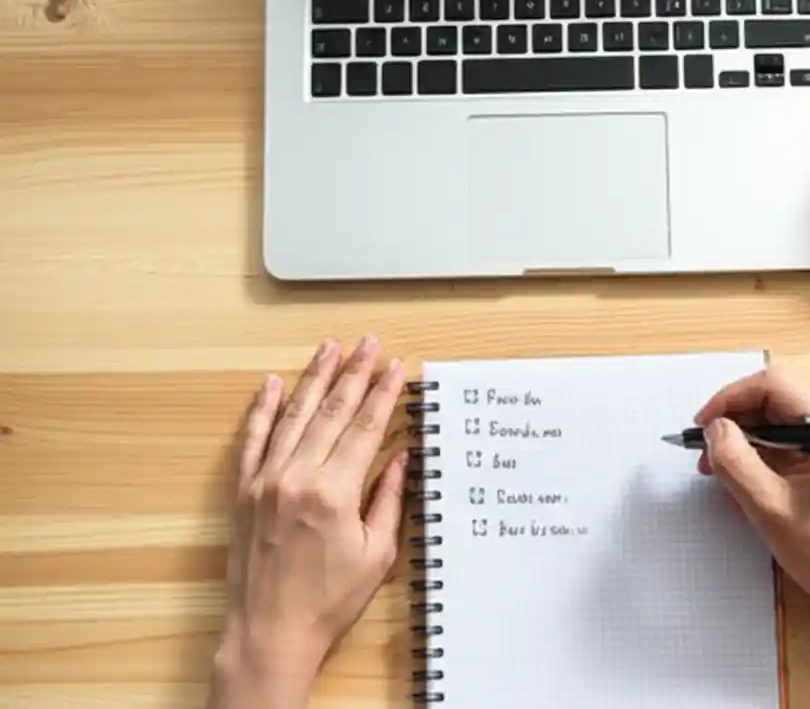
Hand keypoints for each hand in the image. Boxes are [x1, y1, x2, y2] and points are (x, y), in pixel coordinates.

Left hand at [209, 337, 406, 708]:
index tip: (396, 367)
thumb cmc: (328, 601)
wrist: (270, 631)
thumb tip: (401, 458)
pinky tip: (273, 384)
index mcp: (335, 493)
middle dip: (354, 373)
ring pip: (294, 416)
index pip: (366, 428)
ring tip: (329, 349)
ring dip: (314, 379)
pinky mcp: (244, 492)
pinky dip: (262, 410)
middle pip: (332, 412)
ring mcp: (266, 481)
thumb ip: (389, 499)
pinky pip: (253, 440)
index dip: (384, 394)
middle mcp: (297, 478)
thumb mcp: (377, 553)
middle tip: (368, 344)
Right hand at [695, 369, 809, 616]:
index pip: (774, 385)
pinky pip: (790, 441)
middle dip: (735, 419)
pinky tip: (739, 474)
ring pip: (780, 419)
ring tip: (716, 466)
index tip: (702, 427)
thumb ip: (736, 461)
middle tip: (705, 451)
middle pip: (776, 399)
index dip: (731, 398)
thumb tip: (715, 427)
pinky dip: (760, 451)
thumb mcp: (768, 507)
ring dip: (745, 436)